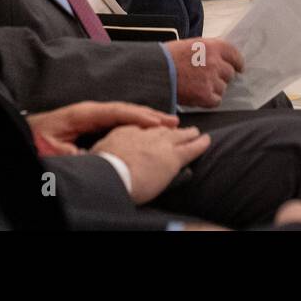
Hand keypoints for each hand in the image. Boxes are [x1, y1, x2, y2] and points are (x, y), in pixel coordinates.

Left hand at [26, 101, 176, 155]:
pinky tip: (147, 129)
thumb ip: (76, 153)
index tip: (158, 123)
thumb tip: (97, 159)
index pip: (117, 111)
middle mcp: (89, 110)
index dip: (139, 116)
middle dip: (150, 115)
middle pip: (125, 109)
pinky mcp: (89, 123)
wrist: (19, 136)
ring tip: (167, 123)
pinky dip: (135, 123)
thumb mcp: (53, 150)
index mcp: (82, 113)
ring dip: (146, 118)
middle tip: (173, 121)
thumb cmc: (34, 140)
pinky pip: (118, 121)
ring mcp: (90, 115)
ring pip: (123, 114)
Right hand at [91, 125, 210, 203]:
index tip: (155, 129)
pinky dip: (201, 144)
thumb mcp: (97, 153)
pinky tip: (207, 141)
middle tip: (180, 127)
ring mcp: (161, 143)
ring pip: (180, 135)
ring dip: (189, 133)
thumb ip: (103, 151)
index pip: (142, 128)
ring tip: (197, 132)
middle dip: (172, 128)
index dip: (150, 129)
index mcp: (126, 131)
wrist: (114, 172)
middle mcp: (146, 134)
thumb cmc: (103, 168)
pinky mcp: (174, 156)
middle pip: (162, 129)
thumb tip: (93, 155)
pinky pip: (192, 148)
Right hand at [165, 37, 243, 107]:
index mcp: (212, 46)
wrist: (155, 71)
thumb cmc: (168, 57)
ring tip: (197, 86)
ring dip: (214, 88)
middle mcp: (215, 62)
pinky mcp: (205, 95)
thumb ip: (207, 51)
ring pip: (222, 88)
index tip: (239, 67)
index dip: (237, 62)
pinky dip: (209, 100)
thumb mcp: (191, 45)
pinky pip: (216, 100)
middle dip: (221, 76)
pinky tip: (198, 95)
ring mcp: (211, 79)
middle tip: (208, 78)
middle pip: (229, 73)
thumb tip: (220, 59)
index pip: (234, 54)